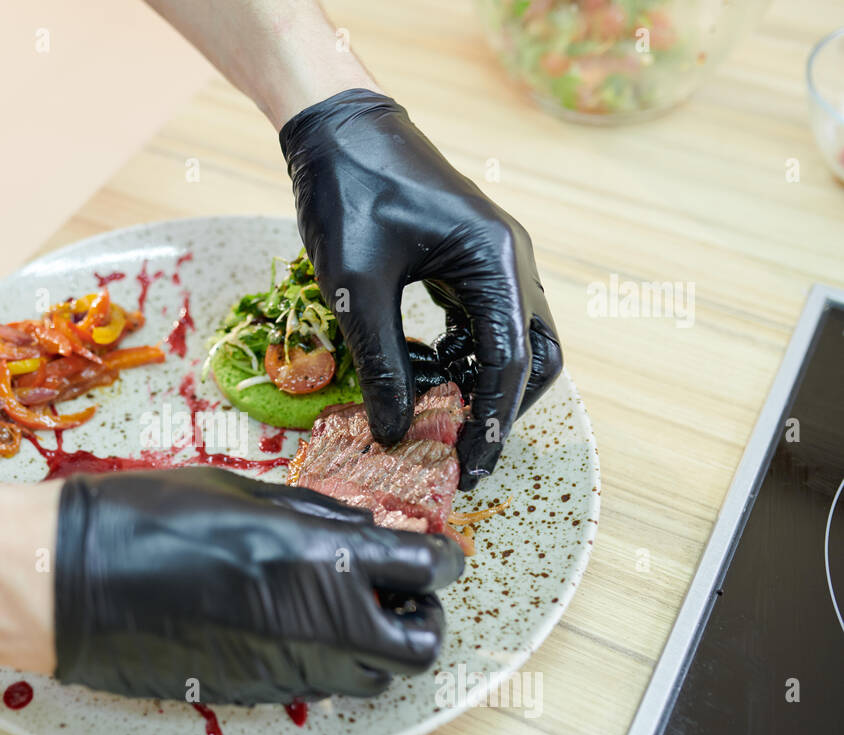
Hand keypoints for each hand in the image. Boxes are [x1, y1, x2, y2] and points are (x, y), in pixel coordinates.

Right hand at [52, 468, 463, 703]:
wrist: (77, 581)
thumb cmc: (151, 517)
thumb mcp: (242, 491)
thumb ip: (317, 514)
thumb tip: (365, 527)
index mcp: (324, 559)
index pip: (425, 569)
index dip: (441, 559)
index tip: (434, 552)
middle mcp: (321, 624)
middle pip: (418, 645)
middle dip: (422, 616)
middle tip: (401, 587)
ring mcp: (289, 666)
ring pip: (373, 677)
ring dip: (379, 644)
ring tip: (347, 606)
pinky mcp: (257, 691)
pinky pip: (320, 685)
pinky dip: (328, 659)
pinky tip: (292, 623)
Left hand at [280, 89, 562, 488]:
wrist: (337, 129)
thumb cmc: (347, 195)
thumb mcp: (357, 287)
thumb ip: (382, 362)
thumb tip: (393, 433)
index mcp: (494, 261)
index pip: (511, 362)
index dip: (490, 424)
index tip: (469, 471)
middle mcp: (510, 260)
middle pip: (532, 355)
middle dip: (498, 409)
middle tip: (457, 452)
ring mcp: (493, 258)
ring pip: (511, 341)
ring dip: (478, 384)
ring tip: (430, 419)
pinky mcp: (469, 260)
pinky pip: (482, 322)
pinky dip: (461, 357)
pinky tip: (421, 375)